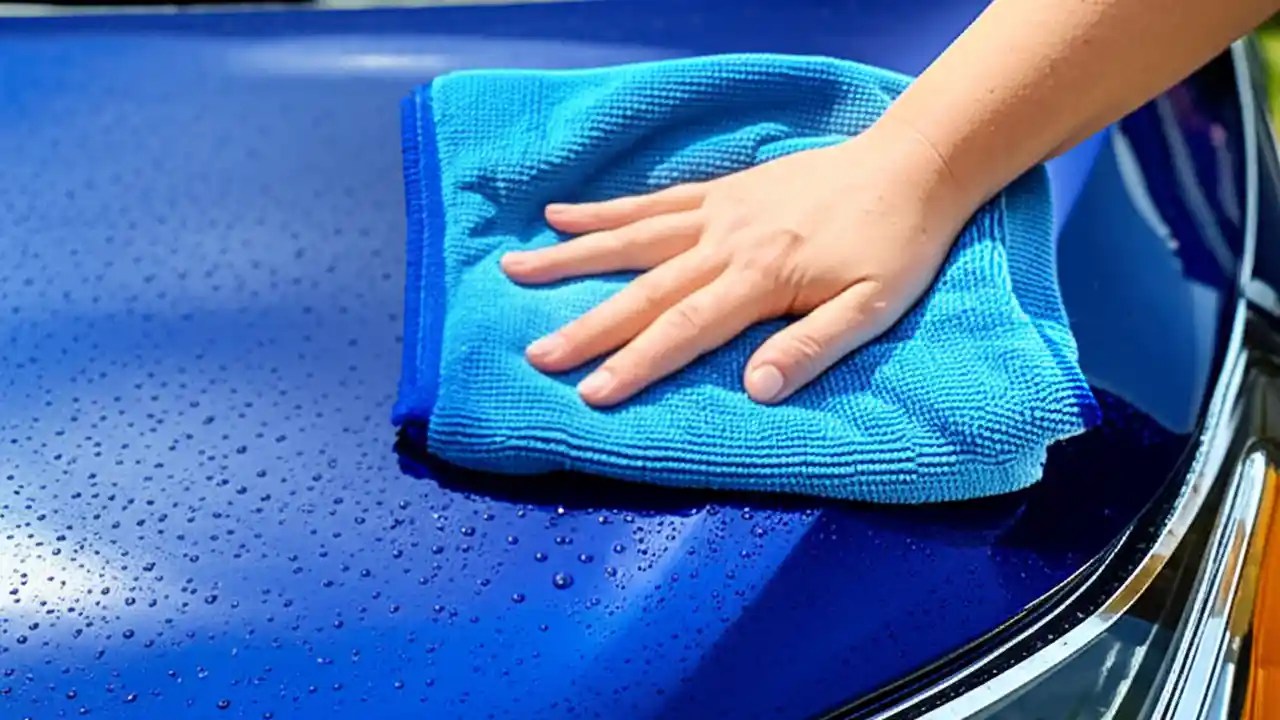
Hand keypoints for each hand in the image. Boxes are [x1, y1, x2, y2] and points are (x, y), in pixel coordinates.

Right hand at [500, 121, 977, 407]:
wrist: (909, 167)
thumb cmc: (896, 246)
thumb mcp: (873, 307)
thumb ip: (812, 346)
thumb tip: (755, 391)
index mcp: (761, 278)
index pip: (684, 330)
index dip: (635, 364)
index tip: (590, 394)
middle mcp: (726, 243)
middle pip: (644, 289)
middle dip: (587, 324)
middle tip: (536, 354)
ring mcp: (718, 212)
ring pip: (633, 238)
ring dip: (572, 257)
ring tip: (516, 269)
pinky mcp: (721, 191)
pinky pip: (654, 201)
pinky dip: (606, 210)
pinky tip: (563, 214)